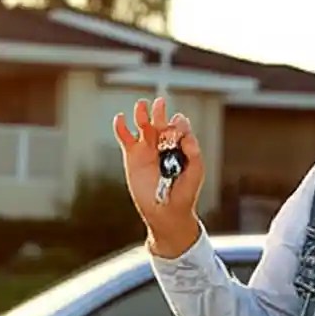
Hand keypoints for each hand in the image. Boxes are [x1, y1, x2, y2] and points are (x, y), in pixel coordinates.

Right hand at [113, 97, 205, 257]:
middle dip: (159, 111)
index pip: (179, 125)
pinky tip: (120, 118)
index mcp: (180, 144)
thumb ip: (193, 153)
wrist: (166, 212)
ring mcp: (147, 148)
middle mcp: (164, 143)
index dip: (178, 123)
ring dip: (141, 113)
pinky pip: (125, 137)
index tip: (178, 127)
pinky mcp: (132, 155)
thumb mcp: (195, 172)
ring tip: (141, 106)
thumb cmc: (185, 193)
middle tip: (159, 103)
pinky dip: (120, 127)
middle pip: (160, 120)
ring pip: (142, 125)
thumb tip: (185, 135)